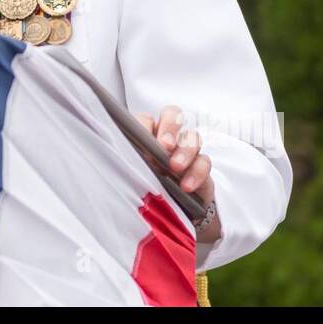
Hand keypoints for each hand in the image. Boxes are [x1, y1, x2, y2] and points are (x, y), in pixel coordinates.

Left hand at [135, 105, 220, 242]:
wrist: (172, 208)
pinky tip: (186, 186)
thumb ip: (130, 160)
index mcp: (148, 132)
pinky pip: (204, 162)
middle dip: (170, 127)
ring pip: (192, 137)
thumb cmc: (145, 183)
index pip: (146, 118)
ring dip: (184, 151)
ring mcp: (187, 149)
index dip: (144, 125)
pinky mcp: (201, 166)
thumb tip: (118, 158)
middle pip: (174, 115)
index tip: (140, 138)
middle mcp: (169, 135)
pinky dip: (196, 173)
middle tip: (164, 146)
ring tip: (174, 167)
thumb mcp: (134, 171)